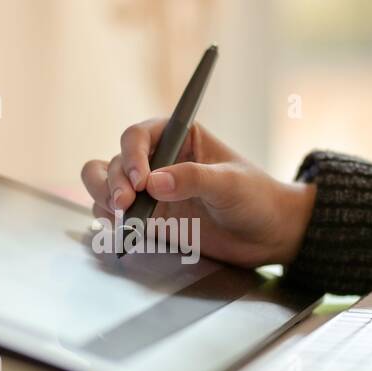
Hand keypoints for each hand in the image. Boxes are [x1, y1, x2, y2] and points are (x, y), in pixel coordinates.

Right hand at [79, 119, 315, 266]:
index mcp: (179, 138)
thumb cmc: (257, 198)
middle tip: (125, 204)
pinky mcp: (149, 218)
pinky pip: (114, 213)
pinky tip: (121, 228)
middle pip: (117, 160)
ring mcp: (151, 190)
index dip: (132, 154)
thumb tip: (154, 183)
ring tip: (120, 215)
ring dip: (104, 196)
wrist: (267, 235)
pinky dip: (109, 219)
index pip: (139, 135)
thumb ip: (193, 179)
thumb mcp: (230, 183)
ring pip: (106, 183)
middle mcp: (159, 160)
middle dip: (114, 181)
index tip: (141, 181)